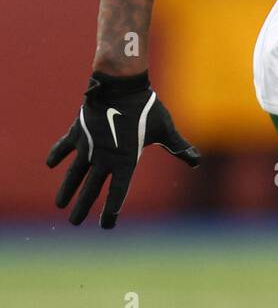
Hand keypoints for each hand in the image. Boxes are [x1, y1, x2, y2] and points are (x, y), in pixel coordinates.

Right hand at [47, 70, 200, 227]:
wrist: (120, 84)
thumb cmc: (146, 107)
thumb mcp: (165, 130)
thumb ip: (179, 146)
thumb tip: (197, 160)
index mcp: (125, 160)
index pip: (118, 191)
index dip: (111, 208)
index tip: (106, 223)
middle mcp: (104, 157)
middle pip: (91, 188)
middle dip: (83, 207)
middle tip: (75, 223)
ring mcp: (89, 145)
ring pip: (74, 172)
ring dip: (67, 189)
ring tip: (60, 205)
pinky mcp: (79, 131)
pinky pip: (64, 146)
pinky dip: (57, 154)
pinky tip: (50, 165)